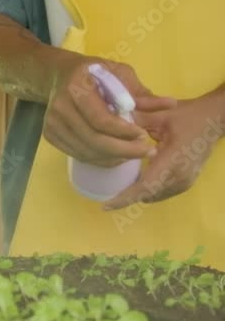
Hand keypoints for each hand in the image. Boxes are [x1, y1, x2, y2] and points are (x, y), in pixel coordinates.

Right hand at [45, 55, 175, 166]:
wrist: (60, 75)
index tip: (143, 135)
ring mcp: (52, 123)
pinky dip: (99, 159)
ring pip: (85, 151)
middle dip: (123, 150)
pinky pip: (77, 154)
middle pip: (93, 139)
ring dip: (113, 157)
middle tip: (146, 152)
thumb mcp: (119, 73)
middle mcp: (60, 107)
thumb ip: (141, 93)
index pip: (100, 119)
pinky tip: (115, 156)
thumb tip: (171, 104)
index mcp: (77, 87)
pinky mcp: (50, 135)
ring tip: (133, 154)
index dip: (123, 132)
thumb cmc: (94, 72)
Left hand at [103, 92, 223, 209]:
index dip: (125, 198)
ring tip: (120, 186)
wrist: (215, 120)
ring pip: (154, 196)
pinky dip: (149, 190)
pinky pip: (162, 193)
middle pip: (147, 194)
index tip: (106, 206)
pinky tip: (138, 180)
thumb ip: (135, 123)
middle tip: (107, 192)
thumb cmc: (188, 116)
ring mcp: (185, 182)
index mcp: (173, 161)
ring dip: (138, 193)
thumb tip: (109, 125)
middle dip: (127, 196)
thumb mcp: (160, 115)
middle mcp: (180, 176)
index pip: (145, 186)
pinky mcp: (186, 182)